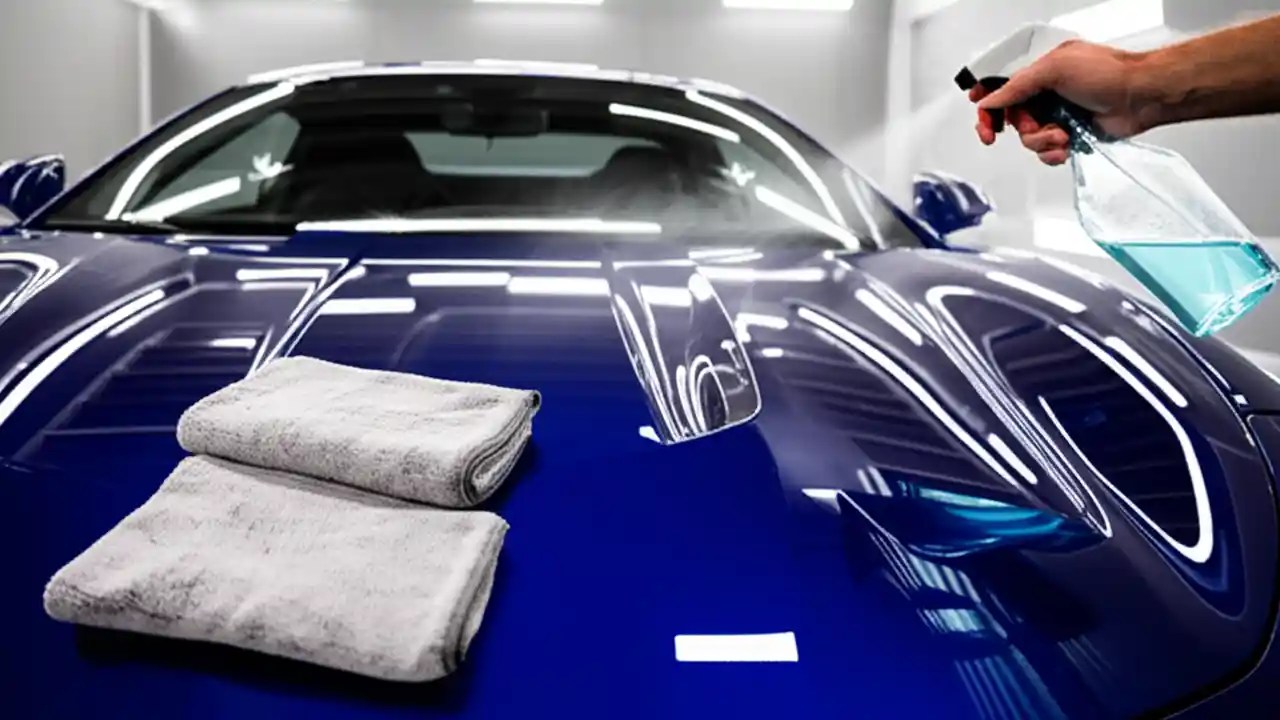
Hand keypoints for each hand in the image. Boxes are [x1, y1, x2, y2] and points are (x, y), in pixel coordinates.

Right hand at [971, 40, 1153, 165]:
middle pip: (1014, 121)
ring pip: (1029, 140)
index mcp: (1039, 75)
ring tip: (1062, 135)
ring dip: (1042, 141)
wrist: (1140, 97)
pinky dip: (1053, 153)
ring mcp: (1057, 117)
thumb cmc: (1106, 74)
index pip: (1003, 92)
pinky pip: (1047, 153)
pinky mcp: (1069, 137)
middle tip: (1036, 126)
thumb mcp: (1055, 69)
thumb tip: (990, 100)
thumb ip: (1018, 86)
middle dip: (1025, 128)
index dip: (989, 108)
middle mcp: (1046, 96)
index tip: (986, 128)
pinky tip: (1067, 145)